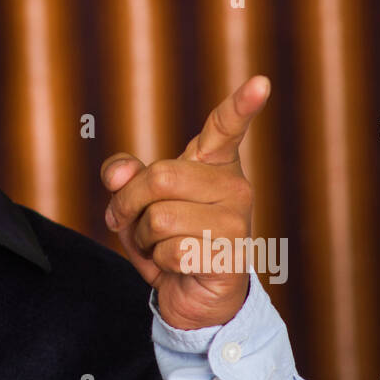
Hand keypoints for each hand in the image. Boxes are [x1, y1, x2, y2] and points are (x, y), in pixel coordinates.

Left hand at [100, 75, 270, 329]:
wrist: (192, 297)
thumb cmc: (166, 241)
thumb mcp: (136, 204)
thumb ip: (123, 178)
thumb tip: (117, 172)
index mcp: (213, 165)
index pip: (225, 128)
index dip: (241, 105)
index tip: (261, 82)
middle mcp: (233, 187)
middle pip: (159, 177)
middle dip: (128, 203)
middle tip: (126, 220)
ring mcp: (236, 220)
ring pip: (159, 217)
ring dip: (143, 238)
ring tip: (160, 247)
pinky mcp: (231, 254)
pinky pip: (171, 250)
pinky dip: (159, 262)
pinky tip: (177, 266)